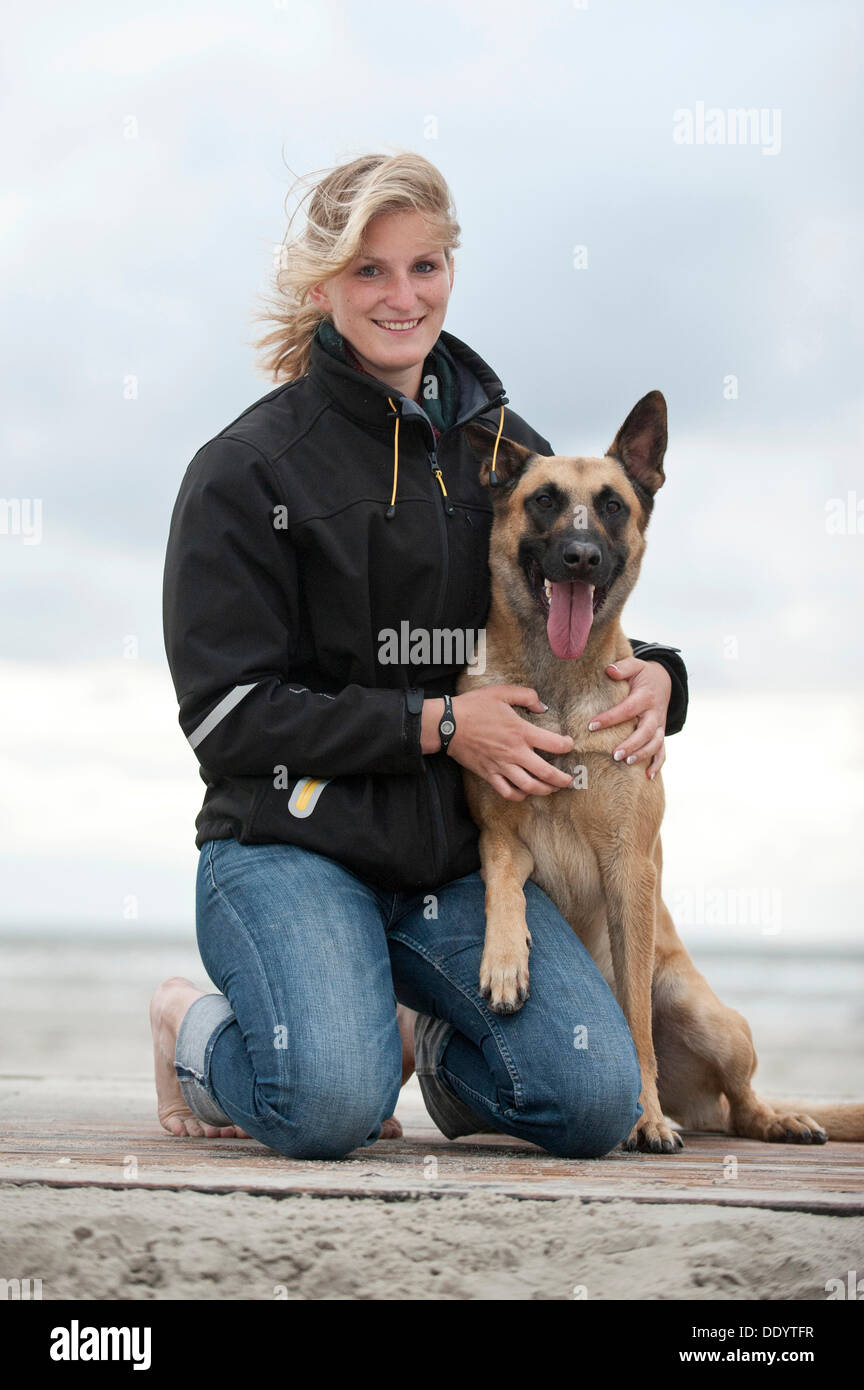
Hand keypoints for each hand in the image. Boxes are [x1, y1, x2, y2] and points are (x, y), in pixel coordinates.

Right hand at [443, 687, 575, 800]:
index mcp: (521, 732)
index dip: (567, 746)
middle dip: (562, 779)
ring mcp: (502, 766)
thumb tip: (542, 706)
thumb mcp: (502, 692)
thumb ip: (526, 696)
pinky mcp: (489, 774)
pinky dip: (519, 796)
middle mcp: (514, 752)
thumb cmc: (474, 706)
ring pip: (529, 786)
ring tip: (552, 789)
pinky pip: (507, 792)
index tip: (569, 744)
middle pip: (546, 773)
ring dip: (545, 790)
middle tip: (570, 780)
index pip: (554, 744)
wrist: (448, 724)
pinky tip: (525, 793)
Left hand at [588, 657, 669, 779]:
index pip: (627, 709)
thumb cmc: (643, 674)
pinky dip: (657, 764)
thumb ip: (623, 667)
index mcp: (645, 697)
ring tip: (626, 762)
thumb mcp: (636, 665)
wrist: (665, 680)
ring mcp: (659, 725)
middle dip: (631, 744)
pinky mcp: (660, 734)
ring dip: (642, 754)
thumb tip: (609, 670)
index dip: (610, 718)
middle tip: (614, 754)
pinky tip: (648, 776)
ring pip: (655, 743)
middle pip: (646, 731)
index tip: (591, 725)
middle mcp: (655, 713)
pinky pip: (662, 751)